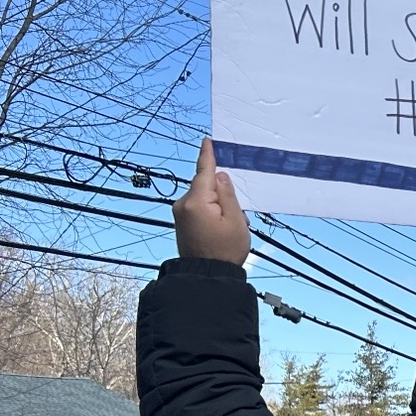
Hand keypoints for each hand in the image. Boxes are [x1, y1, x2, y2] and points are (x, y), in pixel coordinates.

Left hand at [173, 138, 251, 266]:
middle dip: (220, 192)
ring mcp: (180, 212)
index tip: (207, 141)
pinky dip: (210, 210)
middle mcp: (183, 204)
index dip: (207, 156)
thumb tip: (220, 176)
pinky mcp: (181, 220)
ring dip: (216, 204)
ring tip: (228, 226)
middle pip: (204, 185)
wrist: (207, 274)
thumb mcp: (235, 220)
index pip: (203, 172)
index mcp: (197, 202)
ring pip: (202, 196)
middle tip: (234, 214)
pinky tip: (219, 227)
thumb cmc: (224, 250)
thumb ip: (227, 194)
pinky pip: (198, 206)